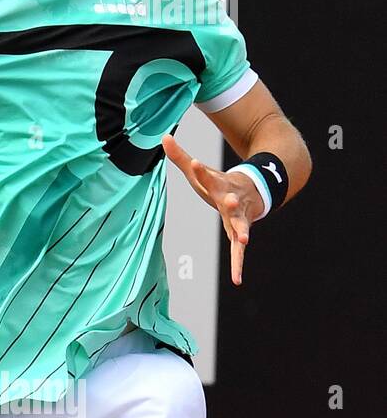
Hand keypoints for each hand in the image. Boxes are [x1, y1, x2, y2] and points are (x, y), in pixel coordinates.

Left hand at [162, 133, 263, 285]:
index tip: (195, 163)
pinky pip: (238, 252)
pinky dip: (238, 265)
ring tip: (244, 239)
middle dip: (229, 200)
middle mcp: (231, 200)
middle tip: (228, 198)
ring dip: (242, 230)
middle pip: (229, 200)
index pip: (208, 175)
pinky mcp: (240, 233)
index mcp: (219, 184)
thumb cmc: (219, 183)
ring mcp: (238, 217)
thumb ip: (180, 156)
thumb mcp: (200, 171)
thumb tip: (163, 136)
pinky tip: (238, 280)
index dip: (200, 169)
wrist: (253, 192)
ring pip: (241, 224)